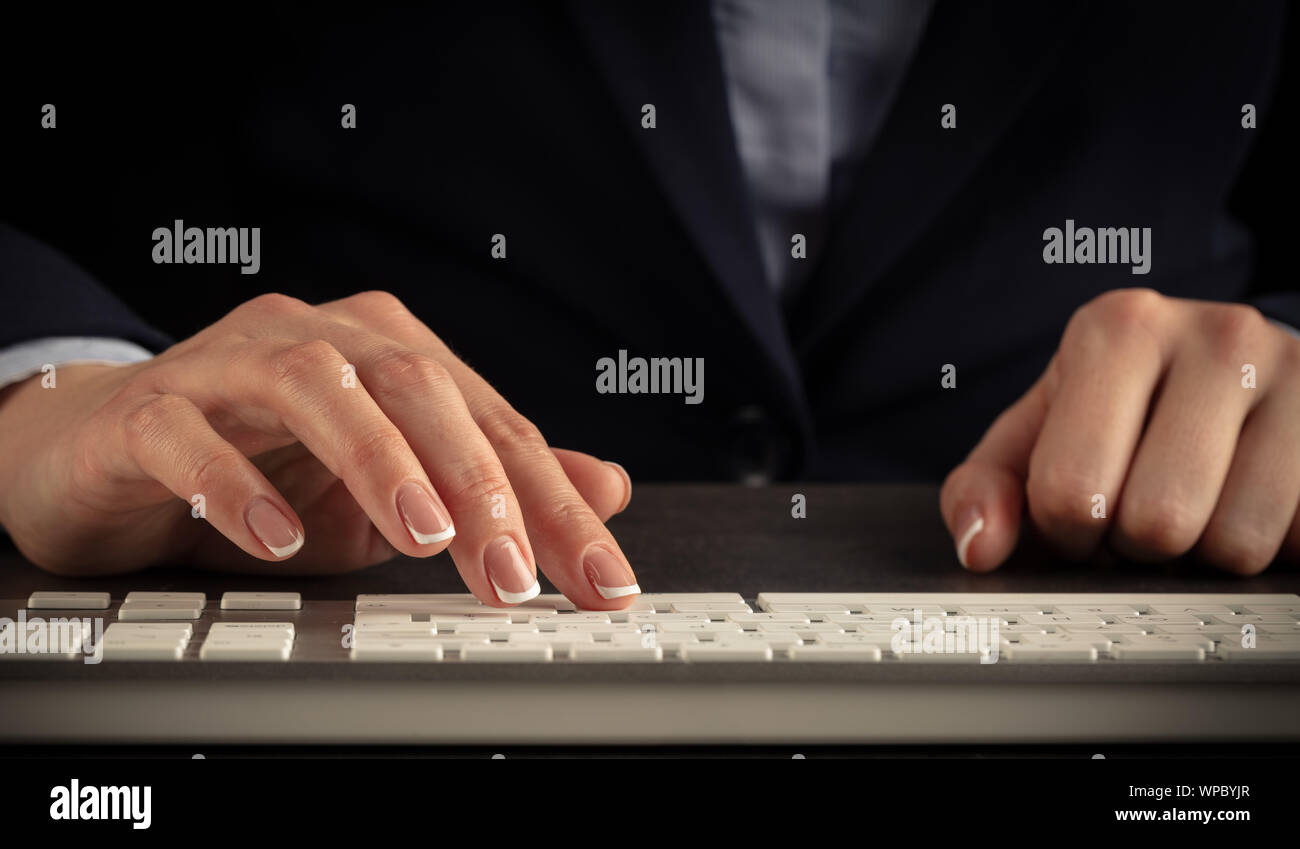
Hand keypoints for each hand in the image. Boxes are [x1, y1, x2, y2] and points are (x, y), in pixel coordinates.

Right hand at [0, 292, 638, 607]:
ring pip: (316, 386)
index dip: (554, 503)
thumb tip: (607, 487)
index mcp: (392, 353)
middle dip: (478, 484)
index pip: (495, 424)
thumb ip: (497, 486)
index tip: (603, 581)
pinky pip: (193, 434)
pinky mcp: (152, 407)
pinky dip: (236, 481)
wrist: (117, 454)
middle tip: (515, 574)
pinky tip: (275, 538)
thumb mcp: (397, 495)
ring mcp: (233, 364)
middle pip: (420, 390)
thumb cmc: (269, 472)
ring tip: (419, 535)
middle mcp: (322, 338)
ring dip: (376, 459)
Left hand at [941, 289, 1299, 574]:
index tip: (1079, 510)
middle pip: (1158, 523)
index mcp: (1119, 328)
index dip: (1066, 531)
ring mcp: (1299, 374)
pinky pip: (1298, 543)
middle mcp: (1217, 336)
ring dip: (1204, 554)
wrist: (1234, 368)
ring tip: (1196, 505)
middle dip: (1135, 545)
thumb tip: (980, 547)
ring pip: (1238, 543)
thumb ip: (984, 490)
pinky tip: (1247, 505)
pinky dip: (1268, 548)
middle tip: (1138, 512)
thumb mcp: (1035, 435)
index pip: (1071, 491)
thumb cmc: (1118, 410)